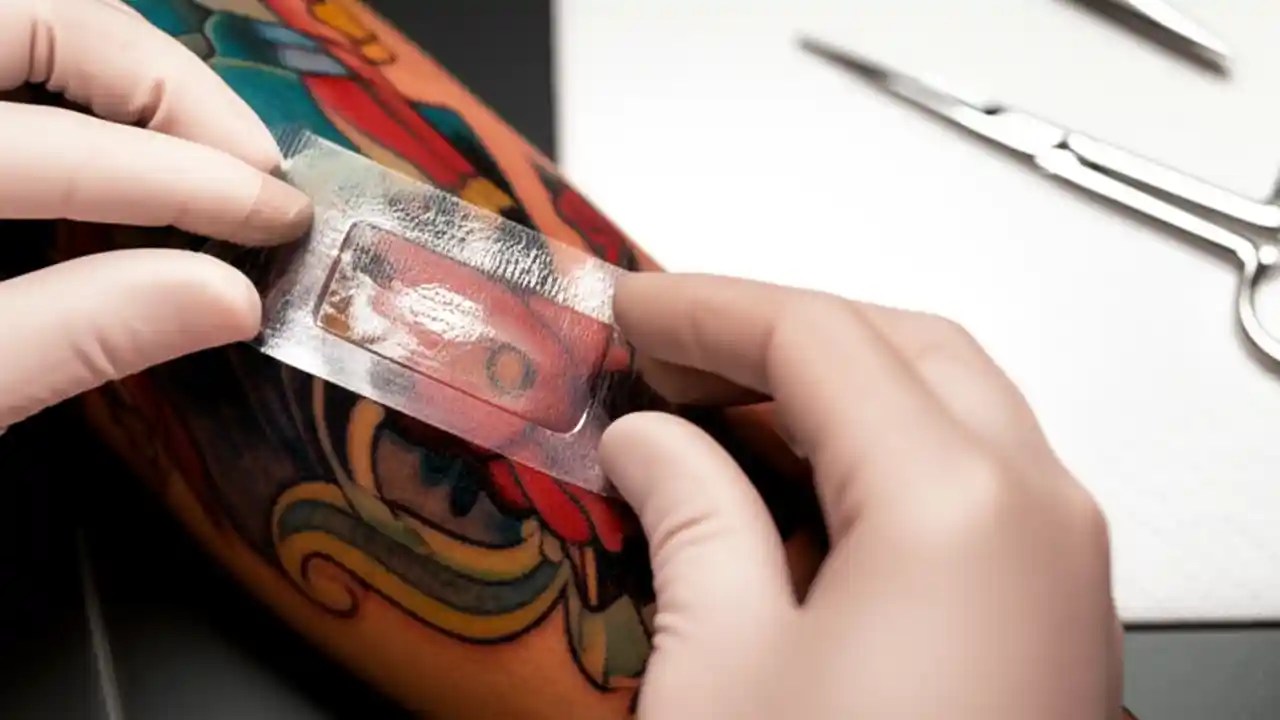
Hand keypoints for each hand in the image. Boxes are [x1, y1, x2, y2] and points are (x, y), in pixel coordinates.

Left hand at [0, 0, 310, 428]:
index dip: (186, 176)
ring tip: (207, 139)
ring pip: (21, 21)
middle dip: (163, 81)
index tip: (281, 219)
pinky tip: (127, 141)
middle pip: (36, 17)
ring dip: (124, 71)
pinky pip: (7, 61)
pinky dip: (74, 86)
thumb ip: (73, 336)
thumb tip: (234, 301)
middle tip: (252, 158)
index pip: (47, 146)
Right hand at [602, 273, 1121, 718]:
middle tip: (673, 351)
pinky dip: (880, 460)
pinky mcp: (1055, 626)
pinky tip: (800, 495)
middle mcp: (1038, 521)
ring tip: (720, 415)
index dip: (704, 308)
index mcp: (954, 508)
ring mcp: (1062, 573)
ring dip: (832, 391)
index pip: (818, 336)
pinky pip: (972, 491)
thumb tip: (651, 444)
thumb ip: (690, 523)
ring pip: (949, 411)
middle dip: (777, 332)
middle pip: (903, 347)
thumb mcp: (720, 670)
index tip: (634, 310)